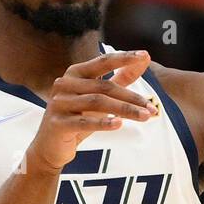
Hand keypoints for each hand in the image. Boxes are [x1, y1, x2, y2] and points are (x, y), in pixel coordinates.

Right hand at [26, 50, 156, 173]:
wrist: (50, 147)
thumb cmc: (78, 118)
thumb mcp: (100, 97)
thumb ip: (121, 78)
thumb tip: (144, 59)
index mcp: (75, 73)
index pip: (103, 61)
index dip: (124, 58)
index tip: (145, 56)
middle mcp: (64, 84)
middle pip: (104, 87)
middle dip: (132, 97)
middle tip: (152, 108)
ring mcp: (59, 103)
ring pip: (97, 103)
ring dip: (125, 110)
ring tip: (145, 117)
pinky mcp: (58, 124)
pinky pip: (84, 122)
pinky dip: (103, 122)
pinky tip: (119, 124)